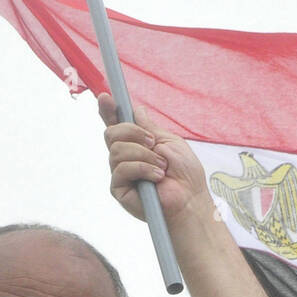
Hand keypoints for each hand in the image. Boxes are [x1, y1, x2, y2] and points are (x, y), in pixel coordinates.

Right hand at [98, 93, 211, 223]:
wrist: (191, 199)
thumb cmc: (185, 175)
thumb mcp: (170, 143)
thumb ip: (150, 127)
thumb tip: (137, 110)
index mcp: (136, 145)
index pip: (115, 126)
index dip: (107, 111)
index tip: (106, 97)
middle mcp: (124, 158)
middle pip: (111, 133)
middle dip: (133, 132)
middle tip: (154, 143)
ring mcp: (120, 173)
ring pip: (117, 150)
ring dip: (144, 155)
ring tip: (162, 167)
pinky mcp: (119, 189)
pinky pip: (121, 168)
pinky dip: (142, 168)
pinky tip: (157, 177)